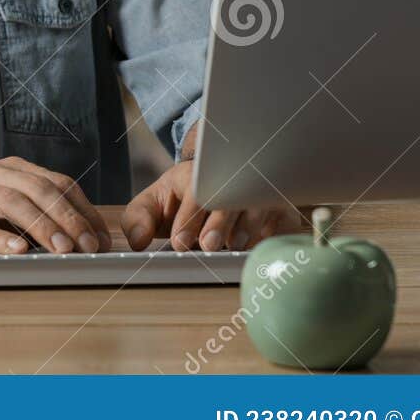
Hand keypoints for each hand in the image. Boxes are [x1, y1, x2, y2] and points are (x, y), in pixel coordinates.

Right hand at [0, 156, 111, 253]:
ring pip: (12, 203)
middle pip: (40, 190)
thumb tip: (77, 238)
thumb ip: (29, 210)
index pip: (58, 183)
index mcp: (10, 170)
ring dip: (42, 226)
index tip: (102, 238)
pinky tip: (17, 250)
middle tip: (90, 246)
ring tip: (62, 249)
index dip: (83, 210)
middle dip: (69, 218)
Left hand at [121, 159, 299, 251]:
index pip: (196, 193)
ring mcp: (256, 192)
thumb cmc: (179, 199)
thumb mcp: (150, 204)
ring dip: (247, 229)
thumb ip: (137, 220)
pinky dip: (272, 233)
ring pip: (259, 206)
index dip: (189, 219)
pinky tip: (259, 245)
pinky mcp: (276, 208)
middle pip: (230, 197)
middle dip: (220, 223)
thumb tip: (138, 242)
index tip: (180, 242)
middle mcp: (229, 178)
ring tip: (233, 245)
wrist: (210, 185)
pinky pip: (282, 218)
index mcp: (196, 174)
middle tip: (209, 246)